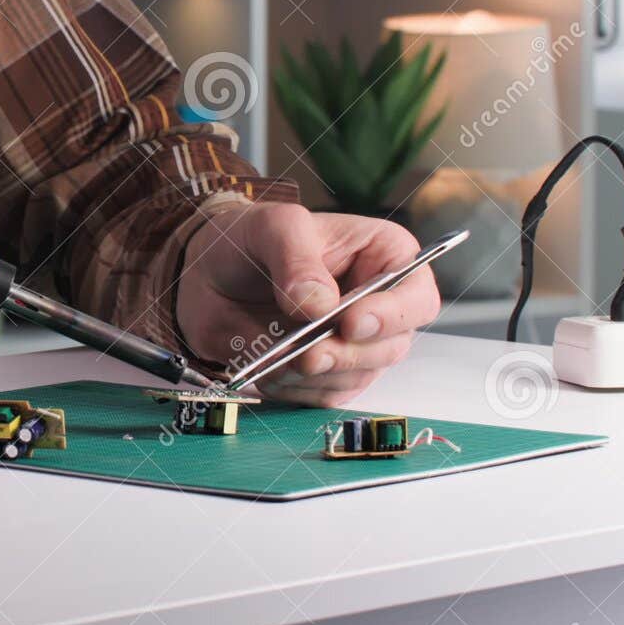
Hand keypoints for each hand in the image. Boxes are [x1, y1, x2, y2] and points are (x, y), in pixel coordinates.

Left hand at [176, 203, 439, 407]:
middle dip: (346, 354)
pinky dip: (296, 389)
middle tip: (307, 353)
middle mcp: (378, 305)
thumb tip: (320, 305)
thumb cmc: (251, 241)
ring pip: (357, 377)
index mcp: (384, 256)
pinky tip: (268, 369)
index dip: (392, 316)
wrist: (208, 277)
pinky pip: (324, 397)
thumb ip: (296, 259)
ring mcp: (355, 344)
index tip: (350, 322)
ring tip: (274, 354)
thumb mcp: (272, 227)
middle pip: (391, 347)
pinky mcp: (327, 374)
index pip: (416, 297)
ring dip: (314, 374)